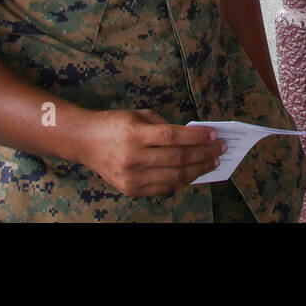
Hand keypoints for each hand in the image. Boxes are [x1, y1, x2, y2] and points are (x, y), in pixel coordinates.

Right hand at [77, 109, 225, 196]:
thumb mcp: (139, 115)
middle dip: (204, 153)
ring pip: (174, 176)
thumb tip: (194, 136)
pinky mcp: (131, 190)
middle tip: (220, 149)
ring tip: (212, 161)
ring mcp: (132, 177)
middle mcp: (133, 158)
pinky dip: (182, 180)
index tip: (215, 135)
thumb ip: (165, 126)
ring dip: (198, 169)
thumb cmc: (115, 124)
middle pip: (178, 158)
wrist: (85, 142)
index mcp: (135, 135)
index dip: (198, 137)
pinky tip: (194, 172)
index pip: (174, 137)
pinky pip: (164, 187)